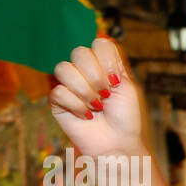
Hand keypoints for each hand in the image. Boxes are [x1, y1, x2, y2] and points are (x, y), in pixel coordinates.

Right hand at [50, 38, 145, 157]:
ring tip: (96, 106)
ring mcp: (69, 83)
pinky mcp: (57, 100)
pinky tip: (86, 115)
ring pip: (64, 69)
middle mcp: (84, 70)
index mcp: (103, 64)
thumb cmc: (125, 117)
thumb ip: (113, 63)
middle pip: (79, 52)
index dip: (106, 60)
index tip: (116, 80)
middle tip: (106, 95)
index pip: (98, 43)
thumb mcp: (128, 86)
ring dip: (85, 91)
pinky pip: (58, 92)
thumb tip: (96, 43)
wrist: (118, 142)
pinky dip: (76, 105)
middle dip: (96, 76)